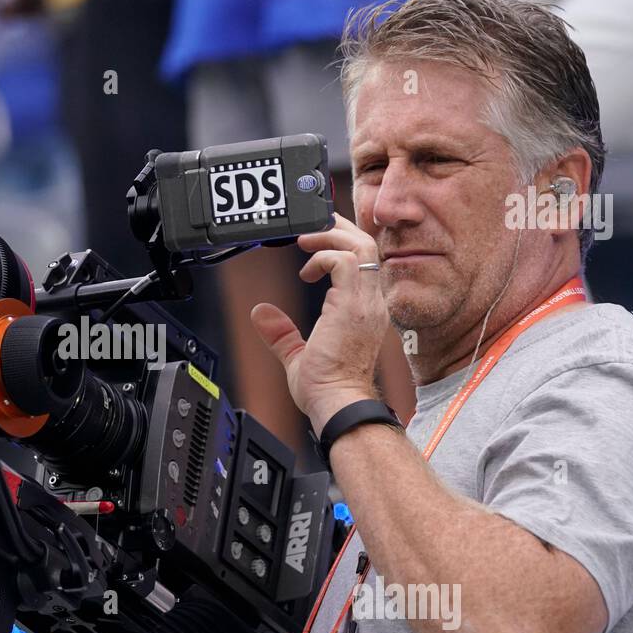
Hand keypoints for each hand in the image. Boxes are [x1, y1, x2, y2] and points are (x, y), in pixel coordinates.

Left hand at [250, 214, 391, 435]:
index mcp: (365, 311)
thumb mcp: (297, 354)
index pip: (364, 263)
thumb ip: (281, 333)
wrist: (338, 404)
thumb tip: (261, 314)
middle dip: (338, 230)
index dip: (341, 246)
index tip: (314, 247)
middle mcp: (370, 303)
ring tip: (305, 241)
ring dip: (331, 238)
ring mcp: (365, 303)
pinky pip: (345, 262)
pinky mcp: (352, 306)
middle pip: (366, 246)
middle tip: (312, 228)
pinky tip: (305, 271)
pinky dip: (324, 257)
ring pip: (361, 247)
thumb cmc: (327, 389)